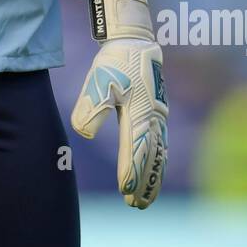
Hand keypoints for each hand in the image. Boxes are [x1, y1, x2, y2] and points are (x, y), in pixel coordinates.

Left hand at [70, 0, 167, 208]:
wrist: (134, 42)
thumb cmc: (115, 62)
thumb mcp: (99, 81)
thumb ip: (92, 106)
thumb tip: (84, 132)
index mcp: (139, 111)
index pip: (135, 148)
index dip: (130, 170)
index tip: (125, 190)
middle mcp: (153, 117)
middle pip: (151, 156)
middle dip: (144, 181)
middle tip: (135, 204)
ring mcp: (159, 115)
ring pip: (159, 152)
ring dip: (153, 175)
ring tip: (147, 197)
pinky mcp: (158, 113)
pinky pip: (162, 143)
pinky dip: (160, 161)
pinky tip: (157, 170)